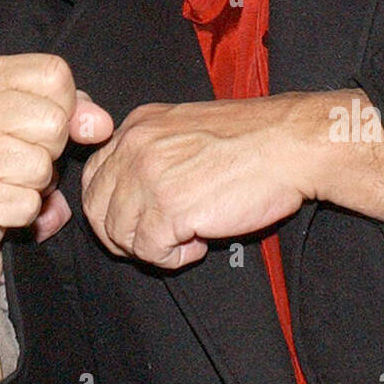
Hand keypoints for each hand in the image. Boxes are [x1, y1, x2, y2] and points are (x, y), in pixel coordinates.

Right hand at [0, 53, 112, 267]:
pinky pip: (28, 205)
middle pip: (55, 122)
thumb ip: (70, 107)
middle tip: (17, 155)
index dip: (62, 104)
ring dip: (35, 183)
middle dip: (49, 147)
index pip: (55, 74)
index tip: (36, 121)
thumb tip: (100, 125)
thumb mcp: (23, 113)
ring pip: (43, 168)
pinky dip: (22, 211)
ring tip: (6, 179)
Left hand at [80, 95, 321, 269]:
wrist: (289, 143)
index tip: (133, 221)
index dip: (109, 207)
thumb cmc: (252, 138)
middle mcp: (136, 146)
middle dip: (121, 234)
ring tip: (185, 240)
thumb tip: (132, 189)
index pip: (94, 175)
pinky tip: (198, 245)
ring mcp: (149, 177)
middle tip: (155, 240)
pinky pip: (149, 251)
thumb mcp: (185, 126)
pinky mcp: (169, 209)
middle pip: (96, 207)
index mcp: (138, 125)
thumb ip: (153, 150)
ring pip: (119, 234)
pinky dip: (172, 259)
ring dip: (150, 247)